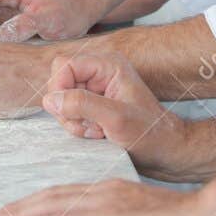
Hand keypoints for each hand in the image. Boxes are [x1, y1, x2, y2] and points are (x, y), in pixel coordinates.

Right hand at [40, 53, 191, 179]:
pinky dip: (78, 127)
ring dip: (74, 121)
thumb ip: (83, 105)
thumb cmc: (149, 133)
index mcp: (108, 64)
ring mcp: (95, 89)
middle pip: (59, 83)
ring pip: (62, 101)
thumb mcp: (116, 119)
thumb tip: (51, 100)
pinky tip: (97, 134)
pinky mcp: (93, 105)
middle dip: (68, 109)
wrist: (164, 150)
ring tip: (98, 132)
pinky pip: (69, 113)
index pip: (64, 65)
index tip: (71, 113)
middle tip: (90, 126)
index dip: (60, 89)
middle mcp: (100, 73)